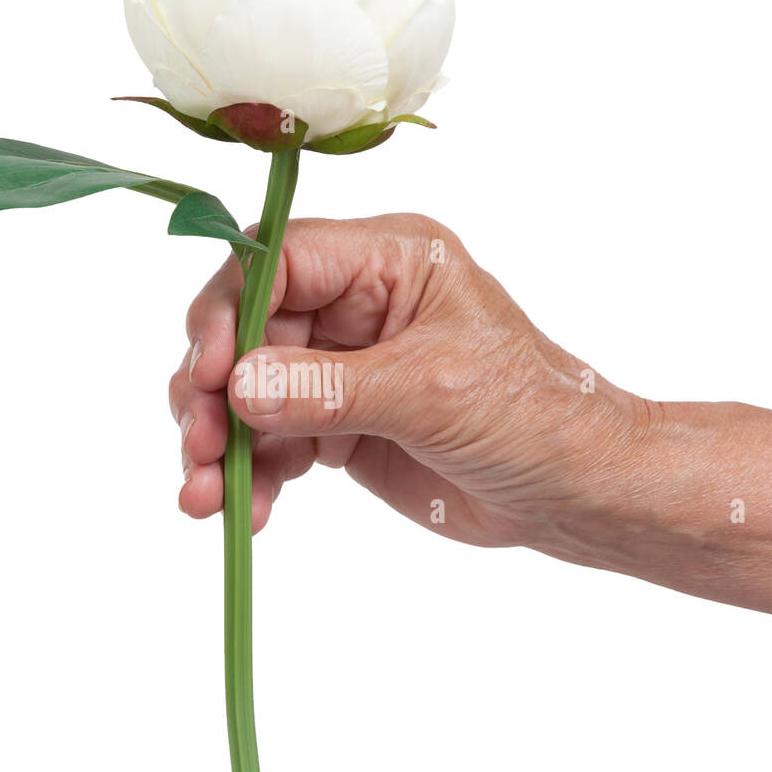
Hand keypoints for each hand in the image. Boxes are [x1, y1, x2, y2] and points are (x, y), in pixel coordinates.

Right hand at [169, 213, 646, 545]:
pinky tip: (248, 512)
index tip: (210, 375)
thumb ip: (328, 388)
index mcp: (388, 261)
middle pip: (246, 328)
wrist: (572, 493)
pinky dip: (251, 476)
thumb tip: (237, 389)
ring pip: (247, 391)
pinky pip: (271, 441)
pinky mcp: (337, 423)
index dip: (231, 310)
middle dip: (212, 391)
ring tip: (206, 498)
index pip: (280, 260)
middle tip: (199, 446)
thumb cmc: (532, 417)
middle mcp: (356, 303)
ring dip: (219, 443)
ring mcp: (341, 366)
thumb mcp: (430, 393)